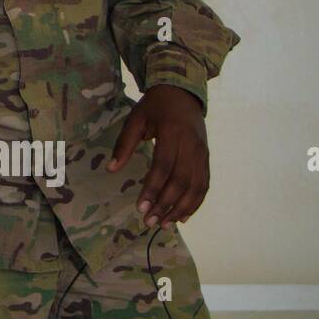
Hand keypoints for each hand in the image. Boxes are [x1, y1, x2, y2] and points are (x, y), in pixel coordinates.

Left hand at [106, 85, 208, 227]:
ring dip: (181, 208)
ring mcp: (202, 152)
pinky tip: (183, 216)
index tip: (141, 207)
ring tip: (165, 224)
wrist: (182, 93)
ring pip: (196, 186)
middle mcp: (191, 144)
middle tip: (150, 222)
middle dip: (165, 204)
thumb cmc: (154, 107)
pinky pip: (204, 184)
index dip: (153, 189)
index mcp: (171, 132)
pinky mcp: (207, 158)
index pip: (163, 166)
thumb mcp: (135, 119)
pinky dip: (195, 202)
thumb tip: (111, 169)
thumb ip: (124, 144)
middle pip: (181, 180)